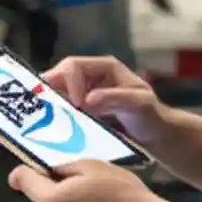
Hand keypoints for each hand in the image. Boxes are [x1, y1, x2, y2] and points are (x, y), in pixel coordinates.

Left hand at [8, 159, 170, 201]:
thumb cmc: (123, 194)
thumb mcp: (93, 166)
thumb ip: (63, 166)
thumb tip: (47, 169)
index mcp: (52, 200)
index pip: (22, 180)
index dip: (24, 171)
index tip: (29, 169)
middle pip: (39, 200)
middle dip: (52, 191)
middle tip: (80, 185)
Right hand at [42, 55, 170, 143]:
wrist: (155, 136)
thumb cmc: (151, 116)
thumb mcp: (139, 105)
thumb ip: (116, 99)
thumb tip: (87, 100)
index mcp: (104, 67)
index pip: (74, 66)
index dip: (68, 82)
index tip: (76, 105)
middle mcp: (91, 77)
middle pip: (60, 76)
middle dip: (51, 91)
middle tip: (45, 111)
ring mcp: (85, 93)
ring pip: (58, 92)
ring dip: (51, 105)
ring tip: (46, 120)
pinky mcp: (82, 110)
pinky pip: (62, 109)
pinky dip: (56, 116)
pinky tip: (53, 128)